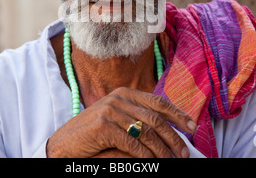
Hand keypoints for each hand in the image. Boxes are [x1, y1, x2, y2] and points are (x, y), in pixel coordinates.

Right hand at [46, 87, 195, 157]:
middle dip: (174, 138)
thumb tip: (169, 134)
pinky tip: (152, 163)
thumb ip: (138, 122)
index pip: (157, 101)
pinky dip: (146, 156)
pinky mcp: (104, 126)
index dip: (177, 114)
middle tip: (183, 153)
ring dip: (163, 151)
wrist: (63, 143)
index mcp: (124, 93)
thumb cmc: (92, 134)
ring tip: (171, 161)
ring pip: (147, 132)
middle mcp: (119, 98)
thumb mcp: (117, 121)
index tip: (191, 126)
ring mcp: (111, 110)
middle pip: (156, 118)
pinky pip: (133, 144)